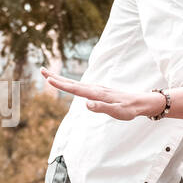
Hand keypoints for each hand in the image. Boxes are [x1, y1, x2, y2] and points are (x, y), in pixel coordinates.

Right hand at [40, 68, 162, 120]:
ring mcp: (97, 88)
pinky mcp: (99, 90)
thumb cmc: (129, 109)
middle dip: (56, 77)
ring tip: (49, 76)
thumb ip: (102, 108)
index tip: (48, 79)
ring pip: (76, 83)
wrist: (141, 102)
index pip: (75, 89)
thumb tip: (87, 104)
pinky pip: (81, 86)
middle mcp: (95, 88)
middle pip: (72, 82)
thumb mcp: (117, 112)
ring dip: (62, 79)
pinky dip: (71, 83)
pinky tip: (69, 84)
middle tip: (41, 70)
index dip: (61, 84)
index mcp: (97, 94)